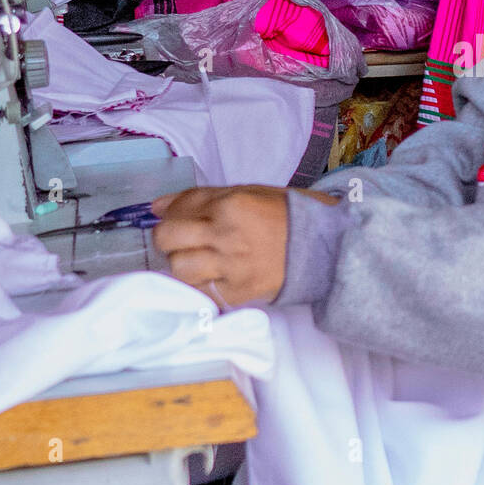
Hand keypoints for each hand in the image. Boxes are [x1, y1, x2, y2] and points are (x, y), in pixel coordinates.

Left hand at [151, 185, 292, 306]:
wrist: (324, 246)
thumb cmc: (288, 215)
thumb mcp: (250, 192)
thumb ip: (204, 198)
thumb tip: (159, 206)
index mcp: (230, 204)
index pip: (181, 206)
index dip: (170, 211)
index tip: (171, 215)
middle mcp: (225, 235)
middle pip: (167, 238)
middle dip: (168, 237)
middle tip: (181, 239)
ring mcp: (230, 267)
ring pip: (178, 267)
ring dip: (183, 261)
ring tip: (199, 258)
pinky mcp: (236, 292)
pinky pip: (200, 290)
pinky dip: (201, 282)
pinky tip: (213, 275)